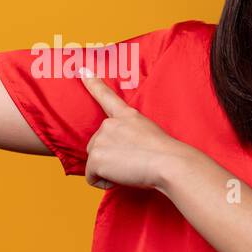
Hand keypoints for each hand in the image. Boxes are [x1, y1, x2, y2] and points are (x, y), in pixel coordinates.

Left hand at [78, 68, 192, 191]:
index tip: (81, 69)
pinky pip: (92, 178)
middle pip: (97, 146)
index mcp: (127, 115)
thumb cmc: (167, 156)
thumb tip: (121, 156)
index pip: (106, 96)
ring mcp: (101, 138)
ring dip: (109, 171)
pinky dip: (104, 182)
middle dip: (110, 158)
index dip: (92, 82)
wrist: (169, 163)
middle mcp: (110, 123)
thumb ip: (131, 138)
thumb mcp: (150, 136)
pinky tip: (122, 177)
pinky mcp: (95, 156)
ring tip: (131, 168)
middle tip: (133, 162)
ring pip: (95, 163)